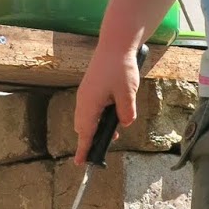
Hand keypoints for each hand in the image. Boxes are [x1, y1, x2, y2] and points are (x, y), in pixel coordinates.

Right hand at [73, 44, 139, 165]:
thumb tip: (125, 123)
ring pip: (88, 118)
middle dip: (92, 139)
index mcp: (90, 103)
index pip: (86, 132)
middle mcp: (84, 100)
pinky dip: (99, 118)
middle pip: (84, 127)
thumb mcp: (127, 92)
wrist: (115, 45)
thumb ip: (126, 110)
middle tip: (103, 149)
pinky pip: (91, 109)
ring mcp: (86, 94)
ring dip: (97, 127)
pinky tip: (113, 117)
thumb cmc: (120, 67)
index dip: (84, 148)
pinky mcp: (91, 89)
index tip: (80, 163)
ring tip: (114, 133)